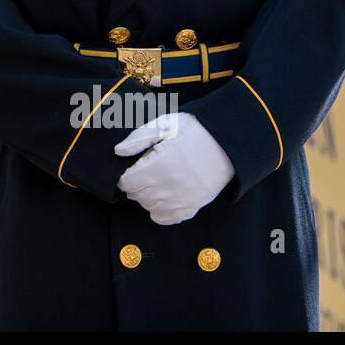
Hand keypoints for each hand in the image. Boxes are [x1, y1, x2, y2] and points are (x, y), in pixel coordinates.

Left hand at [114, 112, 233, 224]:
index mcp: (159, 165)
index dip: (124, 176)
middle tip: (140, 175)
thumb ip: (139, 138)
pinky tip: (161, 200)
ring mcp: (181, 198)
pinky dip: (160, 212)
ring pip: (150, 208)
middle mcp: (169, 186)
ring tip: (151, 184)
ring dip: (145, 198)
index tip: (129, 169)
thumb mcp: (165, 126)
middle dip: (134, 186)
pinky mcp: (193, 206)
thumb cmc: (194, 131)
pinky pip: (168, 218)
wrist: (226, 143)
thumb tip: (118, 151)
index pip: (128, 182)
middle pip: (137, 196)